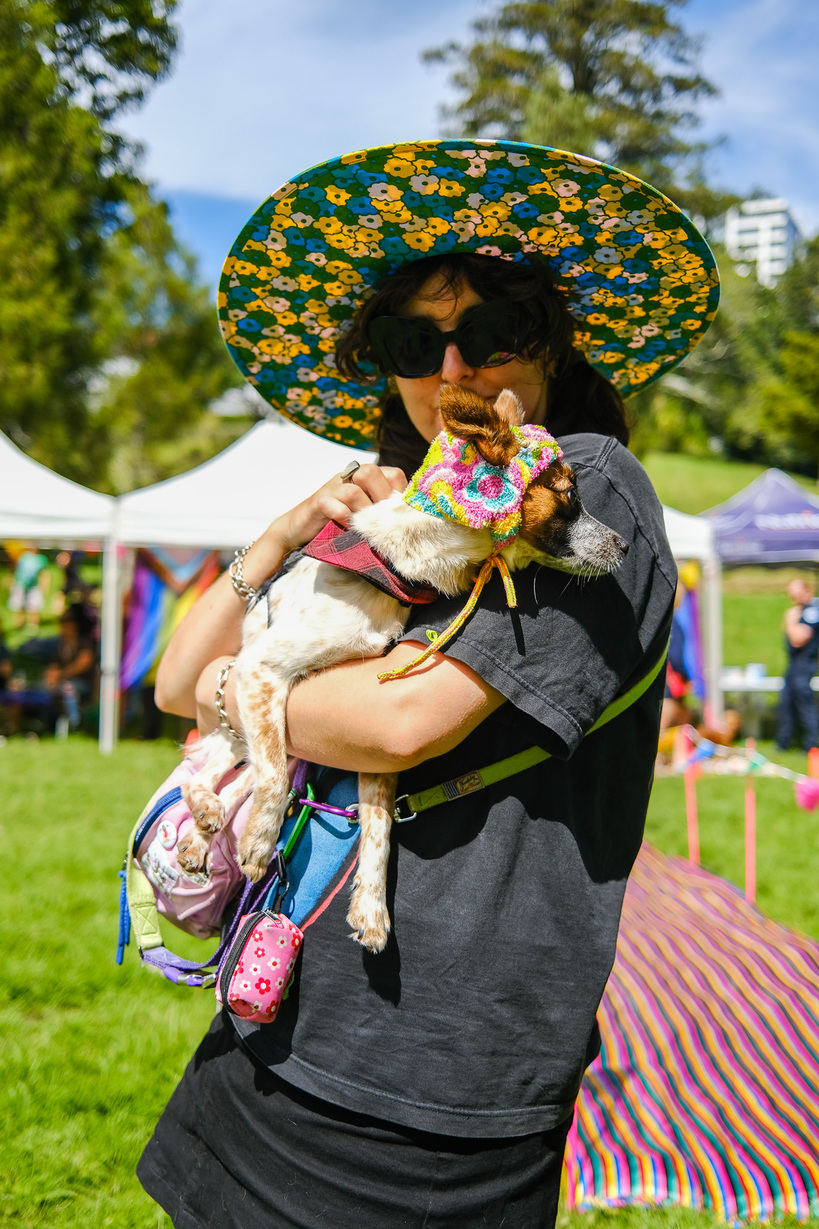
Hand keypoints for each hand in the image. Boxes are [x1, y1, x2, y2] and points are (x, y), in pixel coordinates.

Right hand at [272, 462, 407, 556]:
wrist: (298, 530)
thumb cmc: (337, 524)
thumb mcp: (364, 514)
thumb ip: (383, 510)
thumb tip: (413, 523)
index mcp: (365, 478)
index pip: (394, 474)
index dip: (399, 494)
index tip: (399, 515)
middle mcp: (349, 477)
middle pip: (372, 472)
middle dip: (380, 499)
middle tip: (380, 521)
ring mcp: (332, 488)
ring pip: (355, 490)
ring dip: (362, 511)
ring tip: (364, 527)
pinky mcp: (317, 502)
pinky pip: (334, 504)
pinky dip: (343, 516)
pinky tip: (346, 526)